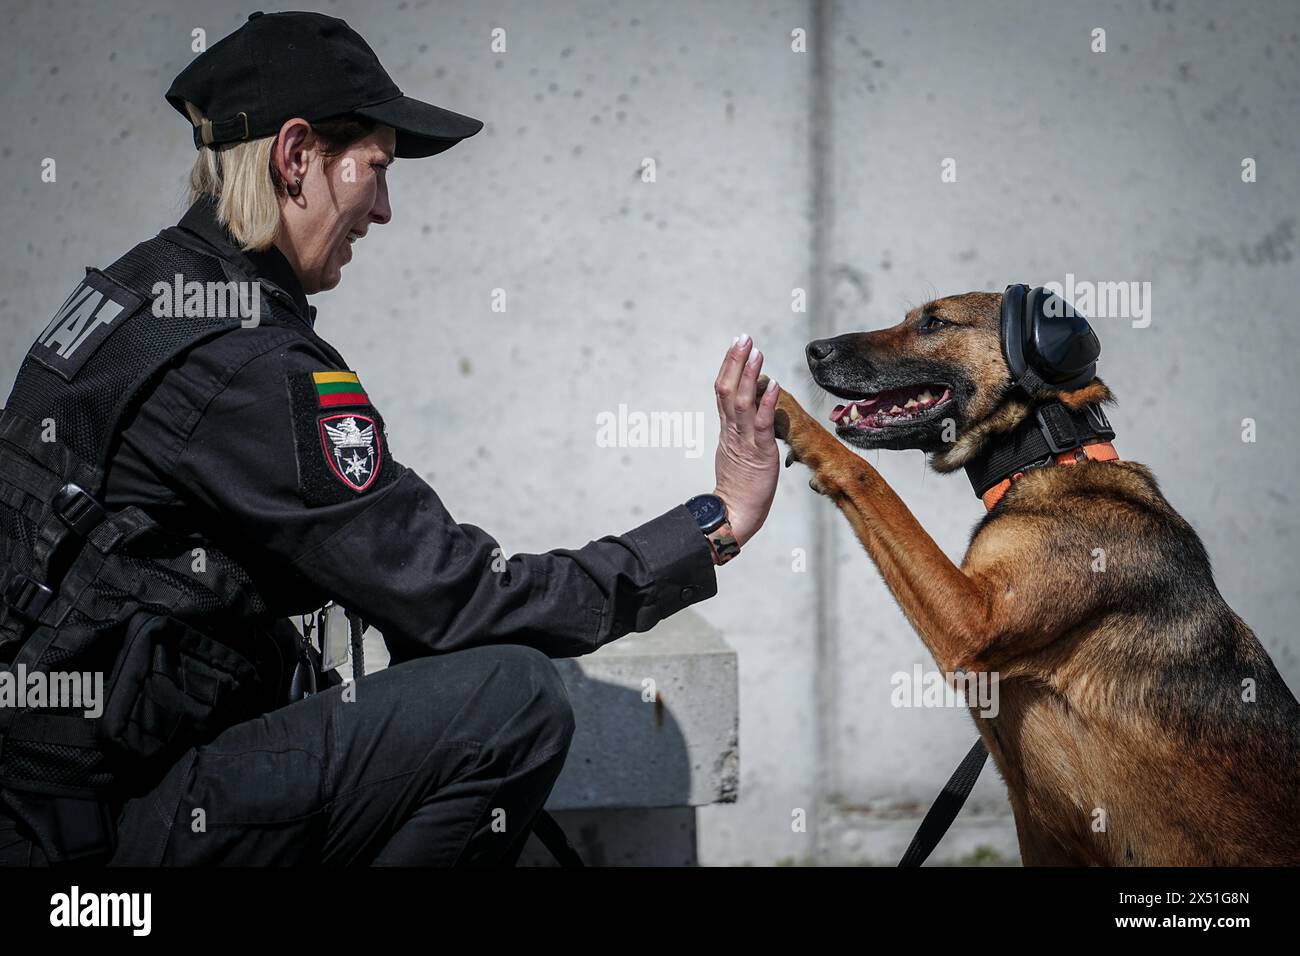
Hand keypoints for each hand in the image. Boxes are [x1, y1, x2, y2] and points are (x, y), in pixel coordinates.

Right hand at [712, 334, 779, 548]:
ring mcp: (744, 440)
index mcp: (727, 429)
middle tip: (743, 337)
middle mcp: (732, 430)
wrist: (734, 513)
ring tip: (757, 352)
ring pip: (742, 401)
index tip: (737, 345)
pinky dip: (767, 402)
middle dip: (735, 361)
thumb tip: (749, 413)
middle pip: (727, 389)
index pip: (722, 391)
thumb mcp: (737, 453)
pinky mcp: (759, 452)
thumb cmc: (738, 488)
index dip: (729, 366)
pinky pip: (762, 423)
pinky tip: (774, 384)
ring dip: (749, 374)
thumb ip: (741, 431)